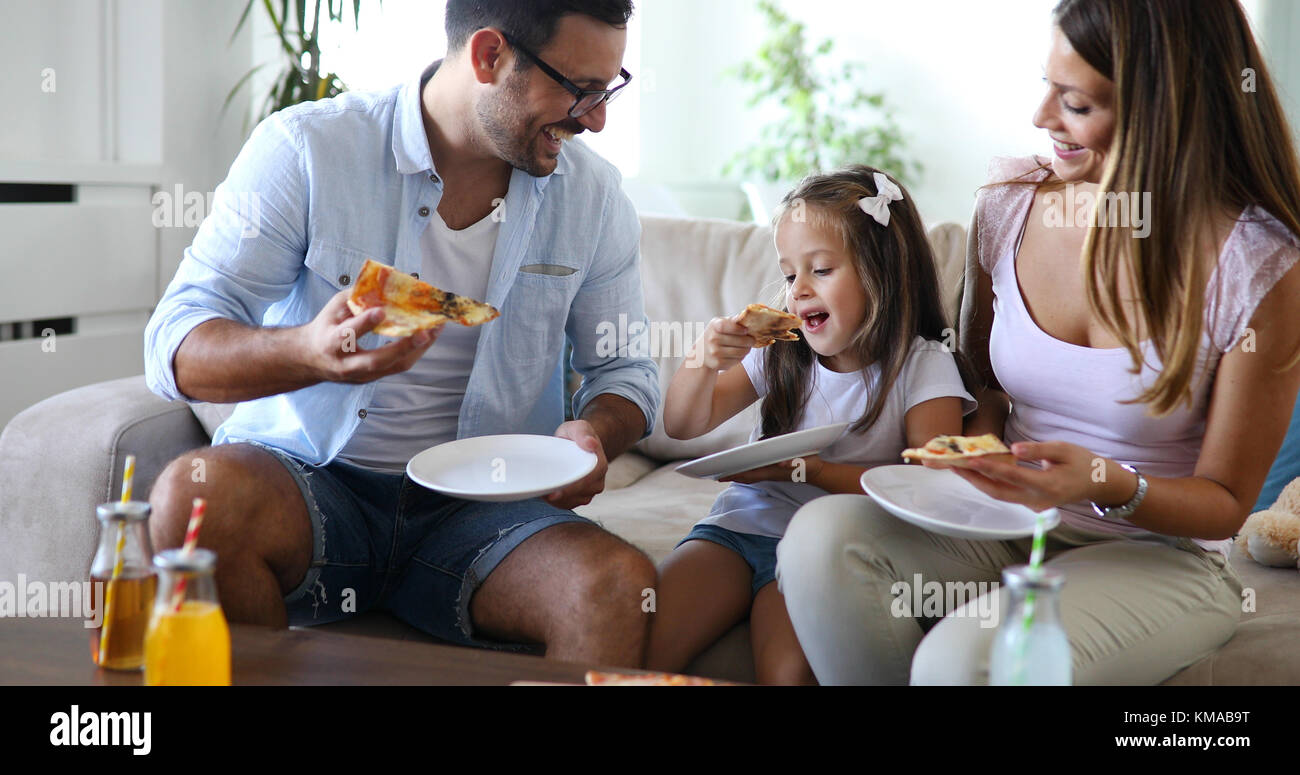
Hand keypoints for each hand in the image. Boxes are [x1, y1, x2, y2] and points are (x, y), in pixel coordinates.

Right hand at [302, 290, 442, 383]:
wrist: (311, 360)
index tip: (382, 311)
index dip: (364, 324)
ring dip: (418, 348)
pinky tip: (429, 335)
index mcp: (331, 343)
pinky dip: (416, 350)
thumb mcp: (333, 308)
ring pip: (394, 366)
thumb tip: (384, 280)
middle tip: (424, 331)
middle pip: (376, 360)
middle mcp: (346, 364)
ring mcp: (362, 375)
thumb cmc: (325, 328)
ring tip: (436, 329)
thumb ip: (356, 296)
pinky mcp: (374, 377)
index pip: (347, 335)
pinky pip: (399, 365)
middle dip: (402, 346)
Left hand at [545, 420, 607, 508]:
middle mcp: (597, 481)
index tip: (554, 493)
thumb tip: (591, 443)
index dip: (571, 489)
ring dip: (557, 500)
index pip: (586, 481)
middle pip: (578, 495)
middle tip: (542, 493)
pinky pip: (569, 504)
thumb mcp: (578, 427)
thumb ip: (582, 433)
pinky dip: (557, 502)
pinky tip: (547, 495)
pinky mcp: (581, 497)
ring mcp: (590, 491)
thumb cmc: (577, 435)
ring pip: (573, 502)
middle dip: (560, 496)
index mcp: (599, 465)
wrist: (579, 443)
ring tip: (543, 491)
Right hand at [687, 315, 755, 370]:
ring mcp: (715, 352)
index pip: (728, 326)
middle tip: (752, 340)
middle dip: (750, 340)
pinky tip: (738, 354)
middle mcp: (712, 339)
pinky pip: (737, 360)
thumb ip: (732, 320)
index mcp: (714, 326)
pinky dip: (741, 357)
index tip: (746, 330)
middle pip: (741, 340)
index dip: (739, 329)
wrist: (701, 353)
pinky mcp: (718, 363)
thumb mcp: (720, 323)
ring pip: (741, 351)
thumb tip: (744, 315)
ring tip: (746, 347)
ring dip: (747, 349)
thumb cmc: (716, 335)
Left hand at [721, 455, 823, 484]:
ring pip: (750, 476)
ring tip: (724, 474)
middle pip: (746, 476)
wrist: (817, 472)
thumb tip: (783, 464)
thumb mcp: (805, 462)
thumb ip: (796, 463)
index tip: (723, 475)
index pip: (750, 473)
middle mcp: (769, 473)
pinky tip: (741, 473)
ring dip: (737, 475)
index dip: (736, 474)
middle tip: (716, 476)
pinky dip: (746, 474)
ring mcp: (771, 473)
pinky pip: (755, 474)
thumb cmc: (810, 465)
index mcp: (773, 471)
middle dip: (732, 476)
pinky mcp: (774, 472)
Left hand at [936, 441, 1102, 511]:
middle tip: (951, 464)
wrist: (1098, 484)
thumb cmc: (1083, 463)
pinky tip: (975, 470)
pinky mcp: (1029, 503)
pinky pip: (1004, 492)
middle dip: (973, 478)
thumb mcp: (1065, 449)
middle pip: (998, 491)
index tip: (970, 459)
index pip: (1013, 476)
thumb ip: (1038, 450)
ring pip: (998, 494)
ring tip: (956, 466)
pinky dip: (988, 481)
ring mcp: (1033, 505)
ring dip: (976, 481)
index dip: (991, 468)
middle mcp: (1037, 500)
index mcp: (1048, 485)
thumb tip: (1013, 448)